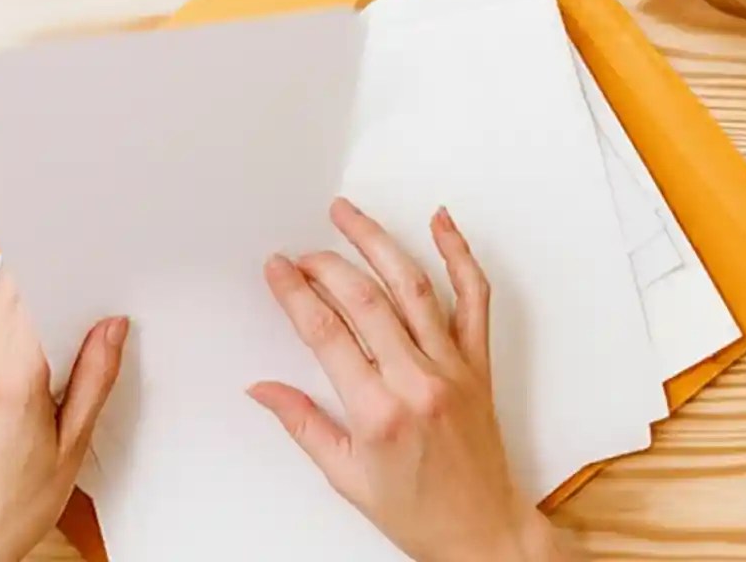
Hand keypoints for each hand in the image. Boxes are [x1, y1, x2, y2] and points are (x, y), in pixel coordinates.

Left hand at [0, 270, 128, 561]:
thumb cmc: (17, 500)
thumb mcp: (74, 441)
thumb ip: (95, 375)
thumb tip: (113, 323)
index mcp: (9, 375)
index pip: (38, 291)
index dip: (73, 270)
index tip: (106, 269)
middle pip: (17, 281)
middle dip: (60, 270)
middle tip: (102, 283)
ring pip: (4, 294)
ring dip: (42, 290)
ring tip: (83, 312)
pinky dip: (27, 312)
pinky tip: (55, 335)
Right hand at [250, 199, 574, 561]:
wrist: (482, 531)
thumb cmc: (419, 512)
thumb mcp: (346, 477)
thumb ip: (303, 424)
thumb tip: (262, 389)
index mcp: (379, 413)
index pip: (326, 333)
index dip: (295, 293)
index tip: (278, 270)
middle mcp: (419, 381)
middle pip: (364, 299)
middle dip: (326, 264)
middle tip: (301, 252)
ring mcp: (453, 366)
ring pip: (413, 285)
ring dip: (377, 241)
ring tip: (348, 214)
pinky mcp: (479, 362)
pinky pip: (474, 297)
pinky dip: (459, 255)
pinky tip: (441, 223)